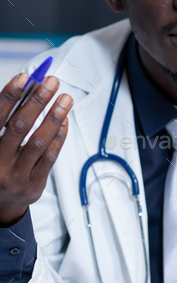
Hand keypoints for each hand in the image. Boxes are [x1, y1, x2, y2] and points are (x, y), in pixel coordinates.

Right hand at [0, 73, 72, 226]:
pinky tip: (65, 121)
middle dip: (37, 101)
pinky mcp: (34, 184)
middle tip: (51, 82)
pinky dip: (59, 137)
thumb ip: (7, 119)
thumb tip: (27, 89)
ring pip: (38, 142)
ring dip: (54, 116)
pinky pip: (50, 158)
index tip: (25, 78)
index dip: (11, 95)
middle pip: (20, 126)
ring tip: (65, 99)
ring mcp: (16, 175)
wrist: (0, 204)